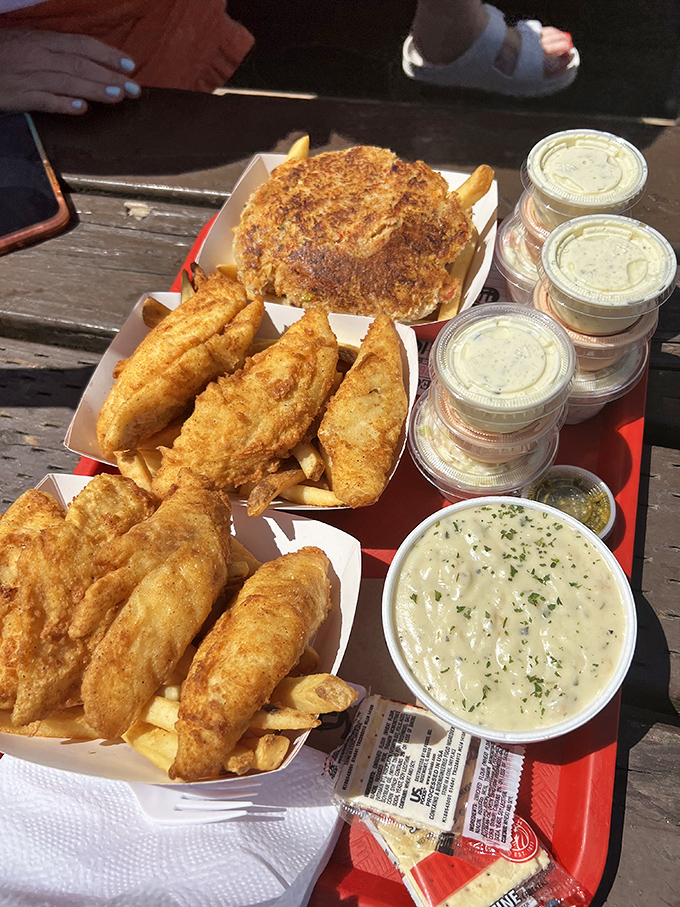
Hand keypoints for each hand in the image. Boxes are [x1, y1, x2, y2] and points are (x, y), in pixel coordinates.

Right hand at [0, 29, 140, 114]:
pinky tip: (81, 108)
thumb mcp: (29, 43)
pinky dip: (63, 104)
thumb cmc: (4, 54)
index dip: (107, 54)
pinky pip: (44, 100)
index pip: (81, 45)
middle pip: (80, 64)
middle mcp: (39, 56)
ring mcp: (30, 77)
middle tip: (134, 88)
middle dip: (110, 75)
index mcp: (43, 40)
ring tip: (118, 96)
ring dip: (95, 89)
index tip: (130, 65)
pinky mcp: (20, 97)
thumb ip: (57, 51)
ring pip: (68, 81)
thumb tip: (88, 61)